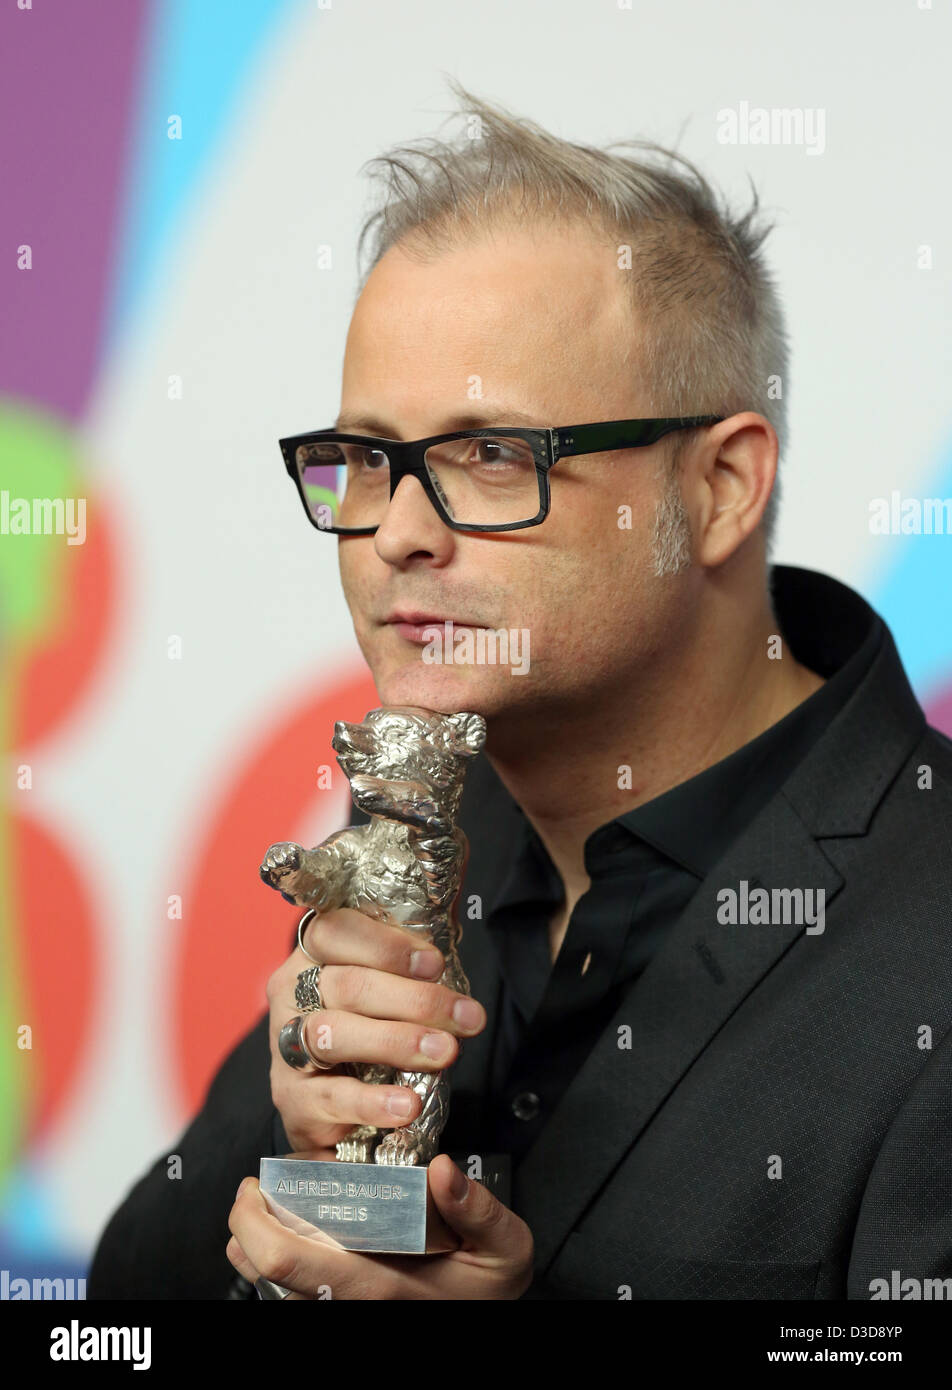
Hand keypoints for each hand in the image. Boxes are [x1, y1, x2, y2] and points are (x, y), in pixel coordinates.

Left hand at [226, 1154, 533, 1298]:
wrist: (492, 1314)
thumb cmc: (492, 1285)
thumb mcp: (504, 1246)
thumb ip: (477, 1208)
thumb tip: (442, 1168)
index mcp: (377, 1286)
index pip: (288, 1260)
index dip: (254, 1222)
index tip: (254, 1185)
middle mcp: (350, 1306)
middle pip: (266, 1273)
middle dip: (245, 1226)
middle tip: (253, 1188)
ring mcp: (345, 1310)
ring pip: (271, 1288)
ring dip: (255, 1245)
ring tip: (263, 1207)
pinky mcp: (346, 1308)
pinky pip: (291, 1294)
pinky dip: (276, 1262)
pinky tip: (289, 1232)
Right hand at [267, 908, 486, 1152]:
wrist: (327, 1103)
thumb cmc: (365, 1027)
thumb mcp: (383, 987)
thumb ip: (409, 966)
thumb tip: (454, 945)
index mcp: (313, 955)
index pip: (335, 931)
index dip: (386, 945)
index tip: (436, 964)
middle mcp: (292, 994)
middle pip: (348, 985)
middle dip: (415, 1000)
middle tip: (466, 1017)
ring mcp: (286, 1046)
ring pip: (335, 1034)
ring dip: (397, 1042)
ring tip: (444, 1052)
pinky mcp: (293, 1099)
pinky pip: (333, 1097)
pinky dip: (374, 1101)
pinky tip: (408, 1104)